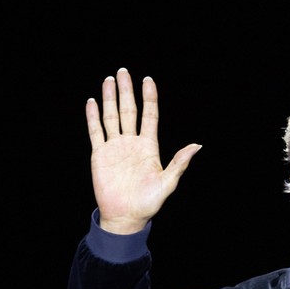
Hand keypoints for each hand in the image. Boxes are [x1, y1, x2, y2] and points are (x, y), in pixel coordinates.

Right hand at [86, 67, 200, 233]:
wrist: (125, 216)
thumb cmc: (148, 203)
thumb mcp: (168, 183)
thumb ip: (179, 163)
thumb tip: (197, 145)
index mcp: (149, 146)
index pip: (150, 115)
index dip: (149, 98)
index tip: (148, 79)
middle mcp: (131, 143)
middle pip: (129, 111)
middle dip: (126, 91)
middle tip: (123, 71)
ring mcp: (115, 148)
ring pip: (112, 117)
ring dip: (110, 99)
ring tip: (109, 80)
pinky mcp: (100, 155)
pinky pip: (96, 132)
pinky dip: (93, 117)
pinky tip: (92, 102)